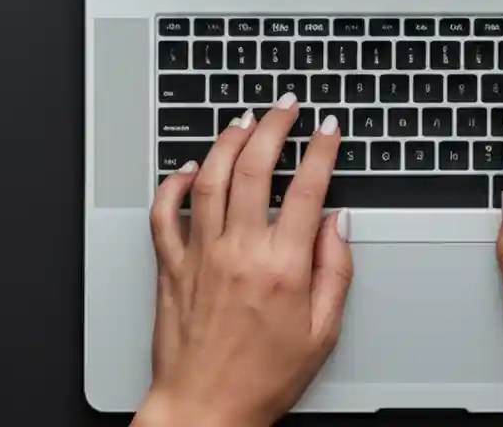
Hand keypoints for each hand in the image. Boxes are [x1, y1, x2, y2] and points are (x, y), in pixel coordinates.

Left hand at [133, 96, 351, 426]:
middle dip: (274, 127)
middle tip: (286, 107)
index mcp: (282, 267)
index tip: (327, 129)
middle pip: (254, 168)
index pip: (306, 189)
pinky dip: (173, 184)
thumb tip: (337, 223)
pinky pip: (164, 213)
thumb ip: (335, 271)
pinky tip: (187, 168)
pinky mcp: (170, 267)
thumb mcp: (322, 332)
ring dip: (227, 141)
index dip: (320, 150)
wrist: (205, 410)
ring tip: (244, 121)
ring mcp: (200, 255)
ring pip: (209, 179)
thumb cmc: (262, 380)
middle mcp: (239, 252)